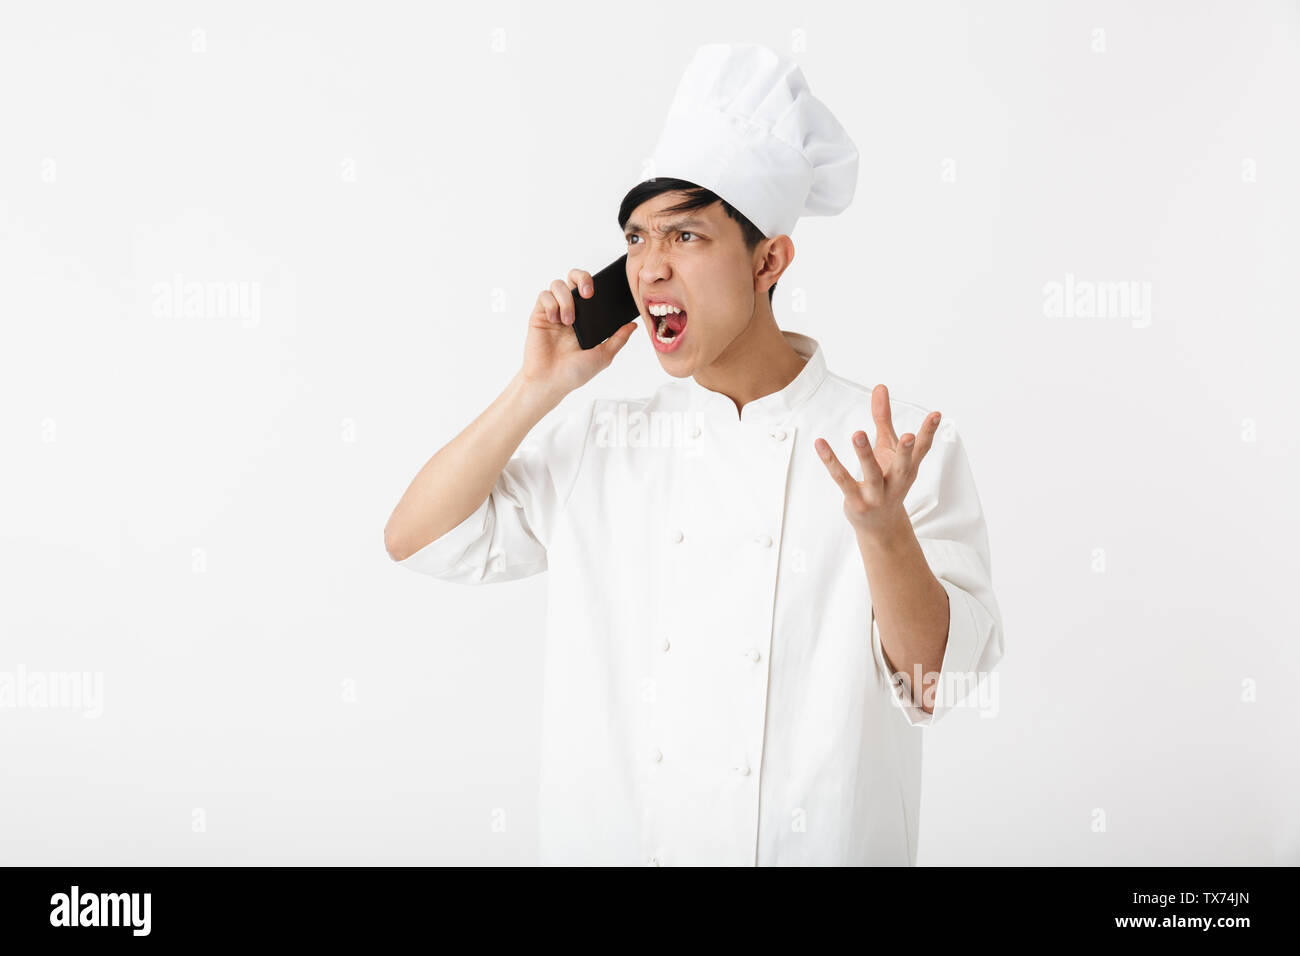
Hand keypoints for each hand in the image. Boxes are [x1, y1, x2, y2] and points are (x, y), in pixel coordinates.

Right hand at [519, 268, 637, 398]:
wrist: (550, 382)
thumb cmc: (574, 372)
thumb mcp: (603, 356)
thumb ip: (618, 339)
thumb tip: (633, 325)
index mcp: (587, 318)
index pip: (591, 289)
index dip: (596, 283)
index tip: (602, 290)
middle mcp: (570, 311)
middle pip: (574, 277)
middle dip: (581, 277)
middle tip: (588, 293)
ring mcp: (554, 311)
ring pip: (558, 284)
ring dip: (566, 299)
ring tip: (569, 321)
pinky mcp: (539, 315)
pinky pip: (544, 296)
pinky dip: (551, 304)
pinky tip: (555, 320)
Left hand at [814, 384, 941, 535]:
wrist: (879, 527)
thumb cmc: (886, 481)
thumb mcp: (886, 449)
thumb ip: (883, 418)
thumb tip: (880, 387)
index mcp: (908, 470)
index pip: (921, 451)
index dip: (929, 433)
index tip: (936, 415)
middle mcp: (896, 483)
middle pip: (902, 467)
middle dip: (906, 452)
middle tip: (909, 435)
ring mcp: (877, 495)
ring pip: (872, 475)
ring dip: (865, 455)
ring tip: (858, 433)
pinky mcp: (856, 502)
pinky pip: (842, 479)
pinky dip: (831, 462)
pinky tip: (821, 444)